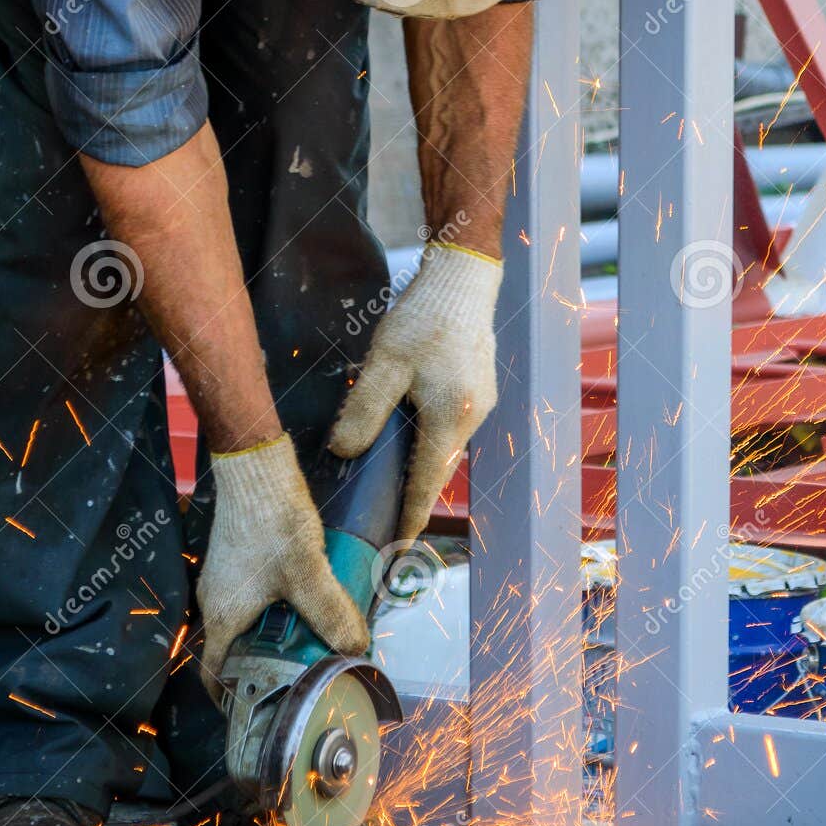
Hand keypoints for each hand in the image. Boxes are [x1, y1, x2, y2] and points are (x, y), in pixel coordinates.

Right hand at [196, 434, 368, 702]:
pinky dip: (282, 606)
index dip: (235, 697)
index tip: (262, 707)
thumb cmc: (271, 518)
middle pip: (240, 649)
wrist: (255, 464)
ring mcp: (227, 579)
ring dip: (281, 633)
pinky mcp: (241, 559)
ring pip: (252, 622)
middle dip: (272, 664)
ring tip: (316, 637)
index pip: (215, 674)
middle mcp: (217, 600)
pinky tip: (311, 598)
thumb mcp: (308, 572)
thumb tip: (354, 649)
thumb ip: (331, 613)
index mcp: (223, 615)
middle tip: (306, 671)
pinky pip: (258, 597)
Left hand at [329, 243, 501, 544]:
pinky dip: (433, 444)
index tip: (399, 546)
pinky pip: (453, 428)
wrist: (464, 279)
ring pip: (447, 449)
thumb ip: (364, 410)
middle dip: (417, 499)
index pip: (427, 482)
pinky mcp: (480, 389)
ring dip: (424, 470)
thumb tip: (344, 452)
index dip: (411, 516)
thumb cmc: (424, 318)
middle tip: (393, 527)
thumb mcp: (385, 363)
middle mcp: (473, 417)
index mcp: (450, 417)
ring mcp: (481, 403)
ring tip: (399, 490)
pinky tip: (413, 441)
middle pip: (439, 470)